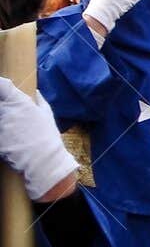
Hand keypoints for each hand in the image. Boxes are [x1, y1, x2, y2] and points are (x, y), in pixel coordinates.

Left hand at [0, 77, 76, 201]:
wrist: (42, 161)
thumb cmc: (47, 137)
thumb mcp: (48, 115)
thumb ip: (40, 101)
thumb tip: (36, 93)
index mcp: (18, 101)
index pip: (1, 85)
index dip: (1, 86)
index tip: (3, 90)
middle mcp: (4, 110)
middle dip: (3, 108)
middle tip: (9, 115)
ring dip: (3, 121)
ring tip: (14, 131)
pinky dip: (2, 134)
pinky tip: (12, 141)